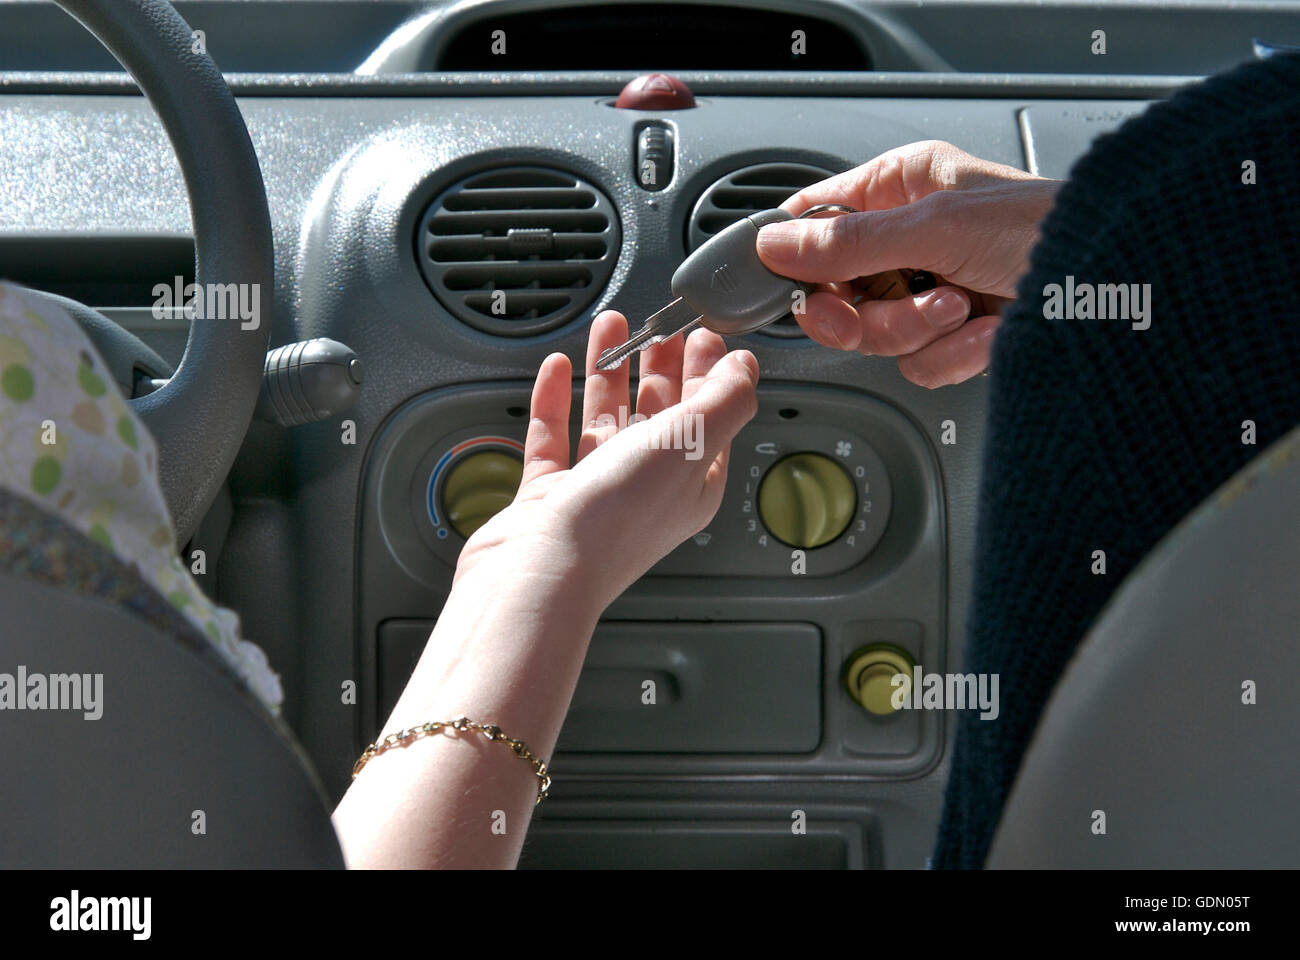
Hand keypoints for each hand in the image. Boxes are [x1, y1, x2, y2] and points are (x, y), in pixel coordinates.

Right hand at [455, 310, 759, 612]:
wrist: (540, 572)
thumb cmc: (615, 519)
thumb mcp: (689, 444)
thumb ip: (725, 400)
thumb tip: (746, 368)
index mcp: (691, 485)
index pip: (710, 419)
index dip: (709, 374)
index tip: (703, 333)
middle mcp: (646, 491)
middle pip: (660, 416)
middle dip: (660, 365)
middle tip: (659, 325)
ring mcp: (596, 493)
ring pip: (607, 420)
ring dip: (609, 371)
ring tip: (609, 328)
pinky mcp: (549, 497)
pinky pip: (554, 438)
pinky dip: (556, 400)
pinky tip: (558, 369)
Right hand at [754, 140, 1060, 387]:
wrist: (1123, 286)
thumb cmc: (1052, 230)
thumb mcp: (937, 228)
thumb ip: (850, 244)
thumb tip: (777, 244)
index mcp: (903, 187)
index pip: (817, 219)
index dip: (796, 257)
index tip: (788, 286)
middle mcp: (912, 236)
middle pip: (838, 293)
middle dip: (867, 313)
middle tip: (878, 314)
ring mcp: (932, 288)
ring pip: (876, 335)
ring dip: (918, 331)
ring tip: (964, 309)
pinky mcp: (957, 335)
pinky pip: (919, 363)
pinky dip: (953, 356)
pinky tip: (988, 332)